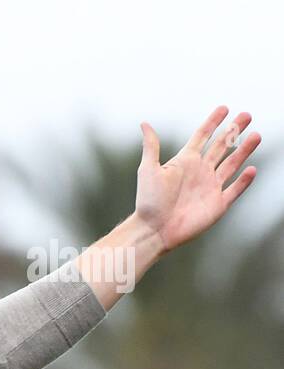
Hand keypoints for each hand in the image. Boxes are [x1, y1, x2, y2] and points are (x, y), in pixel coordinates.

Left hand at [135, 106, 259, 253]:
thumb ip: (151, 146)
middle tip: (247, 115)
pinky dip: (244, 180)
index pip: (202, 136)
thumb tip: (144, 123)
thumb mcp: (148, 170)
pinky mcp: (218, 204)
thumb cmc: (148, 201)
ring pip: (232, 164)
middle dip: (234, 131)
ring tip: (256, 135)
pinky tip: (252, 168)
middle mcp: (200, 172)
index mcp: (185, 161)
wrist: (153, 229)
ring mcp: (210, 187)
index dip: (213, 122)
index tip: (224, 108)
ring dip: (244, 150)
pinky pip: (235, 189)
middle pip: (221, 146)